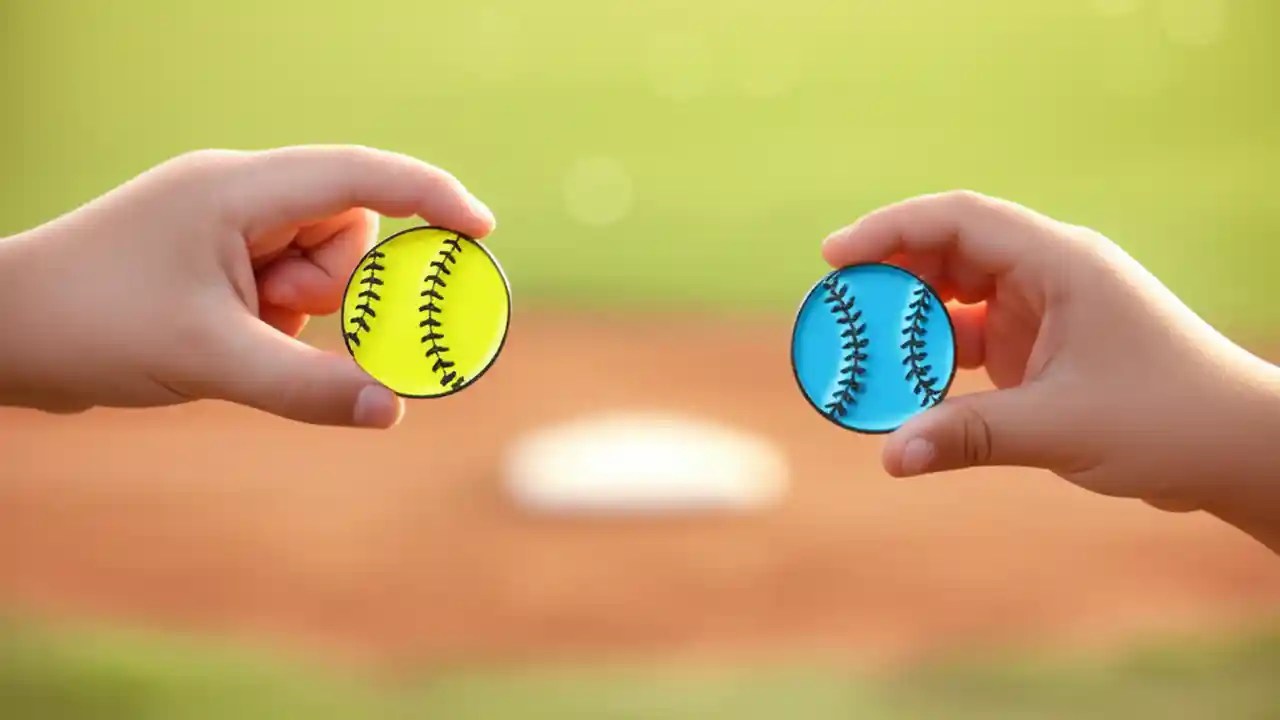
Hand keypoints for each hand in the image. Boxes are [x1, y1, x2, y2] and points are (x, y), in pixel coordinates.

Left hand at [0, 145, 495, 427]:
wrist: (0, 335)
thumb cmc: (92, 326)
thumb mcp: (211, 360)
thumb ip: (309, 386)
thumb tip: (393, 410)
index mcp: (238, 189)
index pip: (358, 175)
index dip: (430, 196)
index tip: (482, 230)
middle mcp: (237, 196)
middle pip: (343, 230)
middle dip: (337, 287)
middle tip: (291, 321)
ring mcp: (224, 228)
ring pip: (317, 265)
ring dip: (303, 311)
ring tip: (242, 335)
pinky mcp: (214, 261)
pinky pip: (283, 287)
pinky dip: (278, 322)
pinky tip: (226, 339)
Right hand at [822, 191, 1279, 546]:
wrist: (1235, 448)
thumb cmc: (1168, 420)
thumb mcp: (1060, 426)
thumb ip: (969, 436)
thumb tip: (890, 457)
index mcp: (1061, 263)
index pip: (960, 220)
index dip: (891, 228)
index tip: (834, 255)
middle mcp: (1050, 273)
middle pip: (951, 249)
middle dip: (889, 272)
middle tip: (836, 305)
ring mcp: (1047, 309)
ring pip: (958, 294)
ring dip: (909, 316)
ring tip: (859, 343)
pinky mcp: (1043, 346)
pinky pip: (973, 336)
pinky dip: (935, 354)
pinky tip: (904, 380)